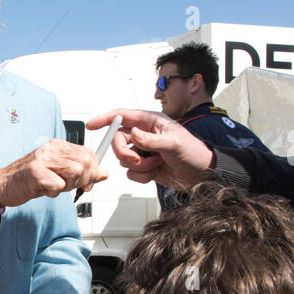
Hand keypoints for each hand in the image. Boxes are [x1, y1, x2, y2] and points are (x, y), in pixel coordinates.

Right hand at [0, 139, 107, 207]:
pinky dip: (53, 192)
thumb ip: (81, 172)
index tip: (85, 182)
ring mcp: (43, 159)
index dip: (93, 171)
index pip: (89, 154)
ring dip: (67, 186)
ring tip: (53, 186)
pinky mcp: (35, 172)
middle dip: (82, 180)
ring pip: (75, 172)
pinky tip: (42, 190)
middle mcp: (51, 149)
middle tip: (67, 186)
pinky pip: (59, 185)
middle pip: (86, 162)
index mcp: (58, 146)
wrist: (3, 185)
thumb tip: (104, 173)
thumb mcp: (58, 173)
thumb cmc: (28, 179)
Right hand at [87, 109, 214, 189]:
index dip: (106, 119)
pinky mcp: (145, 167)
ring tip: (155, 165)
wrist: (202, 175)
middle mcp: (145, 135)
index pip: (123, 116)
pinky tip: (155, 173)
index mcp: (151, 122)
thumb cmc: (194, 153)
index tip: (92, 125)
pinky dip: (141, 176)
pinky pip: (131, 173)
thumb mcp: (174, 144)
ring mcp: (144, 152)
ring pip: (124, 159)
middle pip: (118, 141)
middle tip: (137, 160)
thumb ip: (151, 140)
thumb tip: (134, 134)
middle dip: (124, 153)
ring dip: (138, 166)